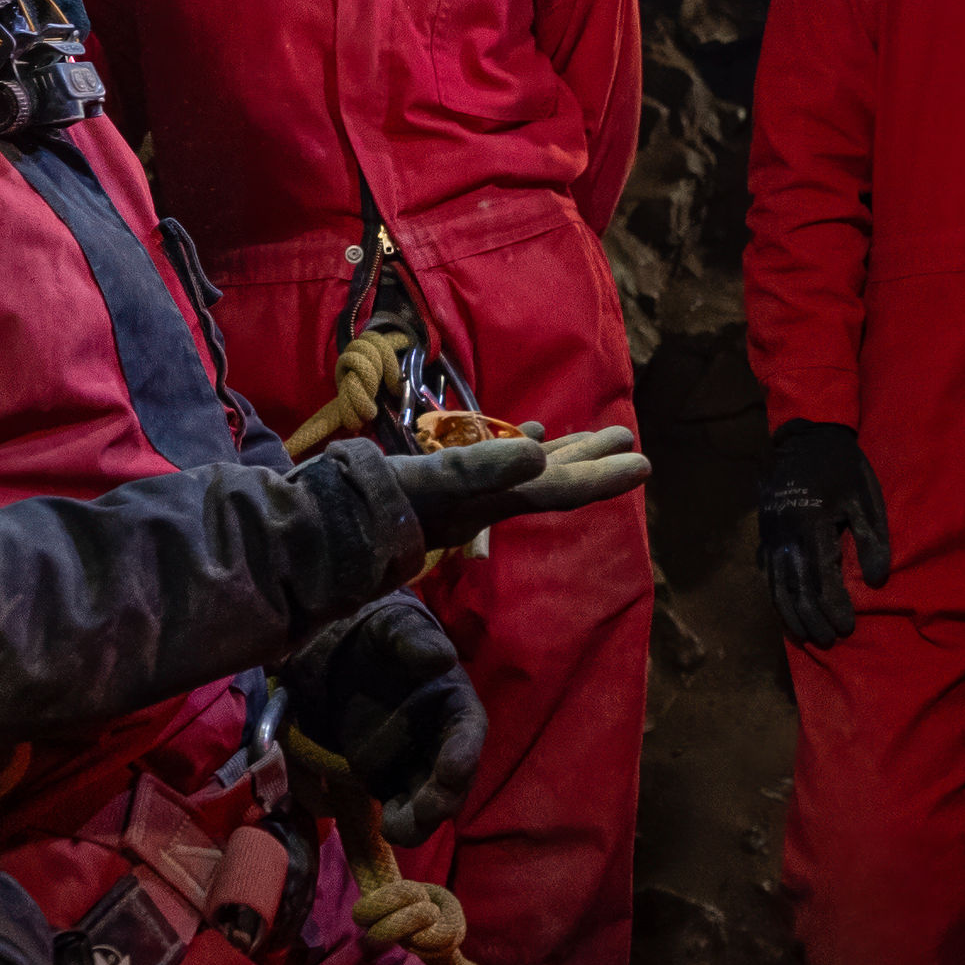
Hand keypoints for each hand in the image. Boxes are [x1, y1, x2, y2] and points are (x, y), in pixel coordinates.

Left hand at [279, 593, 485, 844]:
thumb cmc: (378, 636)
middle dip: (443, 798)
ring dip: (420, 819)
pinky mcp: (388, 777)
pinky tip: (385, 825)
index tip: (454, 768)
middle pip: (453, 779)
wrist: (342, 652)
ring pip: (429, 801)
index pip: (468, 732)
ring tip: (398, 827)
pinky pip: (400, 806)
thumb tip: (442, 658)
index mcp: (453, 703)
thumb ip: (414, 642)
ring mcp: (415, 762)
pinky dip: (397, 820)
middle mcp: (441, 739)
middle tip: (427, 811)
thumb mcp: (392, 629)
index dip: (465, 752)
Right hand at [379, 427, 649, 558]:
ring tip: (598, 433)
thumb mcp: (429, 485)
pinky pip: (491, 464)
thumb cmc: (372, 508)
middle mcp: (486, 502)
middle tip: (628, 438)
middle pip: (551, 480)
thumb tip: (538, 452)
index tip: (643, 463)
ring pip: (527, 472)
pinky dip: (514, 449)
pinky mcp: (441, 487)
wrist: (321, 530)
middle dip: (590, 459)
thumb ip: (481, 470)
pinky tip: (526, 436)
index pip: (558, 490)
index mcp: (491, 503)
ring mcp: (465, 496)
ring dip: (563, 453)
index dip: (600, 477)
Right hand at [758, 419, 889, 647]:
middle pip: (796, 587)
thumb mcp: (865, 498)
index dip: (833, 606)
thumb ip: (872, 539)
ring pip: (777, 584)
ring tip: (808, 637)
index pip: (821, 577)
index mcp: (811, 524)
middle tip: (830, 639)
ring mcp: (771, 534)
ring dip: (792, 614)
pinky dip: (777, 597)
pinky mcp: (765, 533)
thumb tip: (876, 581)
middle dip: (813, 618)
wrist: (804, 437)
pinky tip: (786, 612)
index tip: (847, 626)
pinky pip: (768, 572)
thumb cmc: (842, 467)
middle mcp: (786, 534)